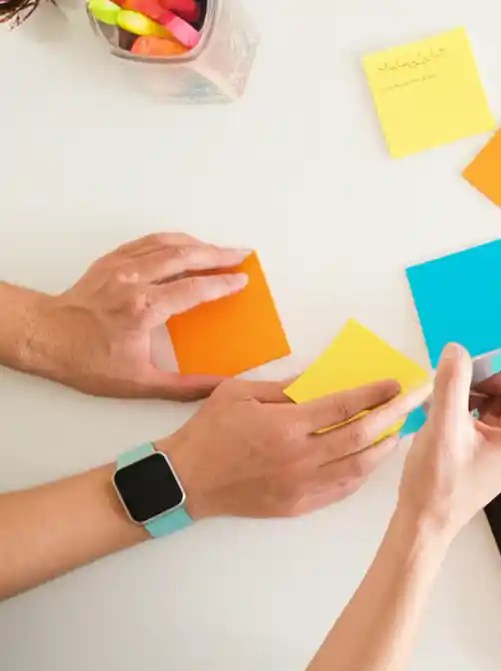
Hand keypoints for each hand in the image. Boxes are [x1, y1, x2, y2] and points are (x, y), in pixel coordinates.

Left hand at [27, 232, 251, 399]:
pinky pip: (147, 243)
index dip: (223, 284)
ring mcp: (121, 267)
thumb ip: (185, 386)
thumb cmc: (87, 361)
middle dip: (218, 254)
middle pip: (185, 257)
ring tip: (219, 250)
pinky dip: (171, 241)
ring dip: (198, 245)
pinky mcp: (110, 261)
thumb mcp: (139, 383)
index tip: (243, 282)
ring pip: (167, 244)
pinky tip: (184, 246)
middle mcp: (134, 281)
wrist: (43, 338)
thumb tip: (220, 386)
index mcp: (144, 309)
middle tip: (242, 256)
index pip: (194, 289)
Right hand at [156, 378, 432, 519]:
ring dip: (384, 448)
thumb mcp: (240, 393)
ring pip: (358, 467)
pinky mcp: (298, 504)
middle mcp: (299, 457)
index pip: (344, 406)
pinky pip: (342, 489)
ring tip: (399, 431)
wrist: (185, 481)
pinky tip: (371, 459)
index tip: (397, 384)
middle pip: (361, 436)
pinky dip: (362, 473)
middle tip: (413, 402)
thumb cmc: (209, 432)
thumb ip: (284, 386)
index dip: (375, 393)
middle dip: (392, 415)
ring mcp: (300, 485)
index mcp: (285, 426)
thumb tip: (321, 375)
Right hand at [400, 344, 500, 536]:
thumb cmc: (437, 484)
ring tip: (448, 388)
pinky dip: (472, 398)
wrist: (425, 521)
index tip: (479, 347)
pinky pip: (492, 407)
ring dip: (478, 383)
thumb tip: (458, 348)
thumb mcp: (444, 426)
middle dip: (489, 370)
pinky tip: (448, 402)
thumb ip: (453, 381)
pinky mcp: (498, 445)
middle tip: (456, 368)